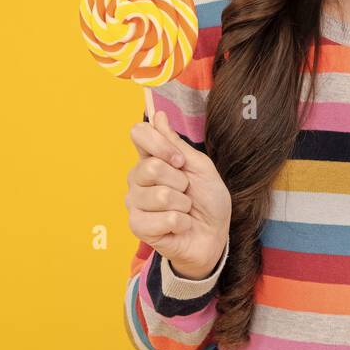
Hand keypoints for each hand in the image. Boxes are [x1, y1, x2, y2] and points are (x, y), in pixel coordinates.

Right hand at [125, 110, 231, 279]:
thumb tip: (158, 115)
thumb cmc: (207, 200)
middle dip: (180, 181)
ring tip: (184, 210)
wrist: (214, 235)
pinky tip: (180, 226)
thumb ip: (176, 144)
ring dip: (183, 204)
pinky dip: (182, 222)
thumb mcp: (199, 167)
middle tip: (186, 191)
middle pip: (151, 167)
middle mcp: (137, 179)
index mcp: (150, 159)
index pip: (138, 134)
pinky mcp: (138, 226)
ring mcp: (135, 203)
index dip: (160, 143)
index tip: (180, 160)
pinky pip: (165, 219)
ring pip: (160, 195)